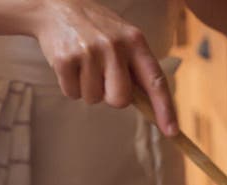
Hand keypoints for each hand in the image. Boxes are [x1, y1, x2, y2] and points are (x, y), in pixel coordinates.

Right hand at [32, 0, 177, 134]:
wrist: (55, 6)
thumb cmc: (95, 29)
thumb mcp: (123, 39)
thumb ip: (136, 69)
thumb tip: (151, 107)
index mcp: (134, 41)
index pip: (155, 80)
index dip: (164, 109)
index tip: (171, 131)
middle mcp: (114, 45)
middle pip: (120, 100)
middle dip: (110, 97)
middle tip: (101, 75)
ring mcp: (89, 52)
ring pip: (94, 100)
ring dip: (87, 89)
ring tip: (83, 63)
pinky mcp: (65, 60)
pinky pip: (72, 94)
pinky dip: (70, 86)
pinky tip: (70, 64)